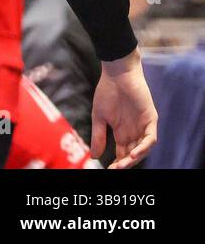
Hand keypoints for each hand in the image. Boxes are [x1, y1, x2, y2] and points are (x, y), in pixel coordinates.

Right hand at [90, 50, 157, 167]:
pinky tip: (134, 153)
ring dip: (134, 158)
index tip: (108, 169)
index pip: (121, 153)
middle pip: (132, 154)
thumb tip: (94, 156)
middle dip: (124, 163)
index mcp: (121, 131)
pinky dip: (144, 147)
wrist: (117, 74)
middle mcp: (133, 131)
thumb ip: (98, 136)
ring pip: (143, 149)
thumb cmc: (107, 92)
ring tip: (123, 164)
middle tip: (115, 169)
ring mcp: (143, 126)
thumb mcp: (99, 117)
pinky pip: (150, 138)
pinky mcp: (150, 119)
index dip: (117, 163)